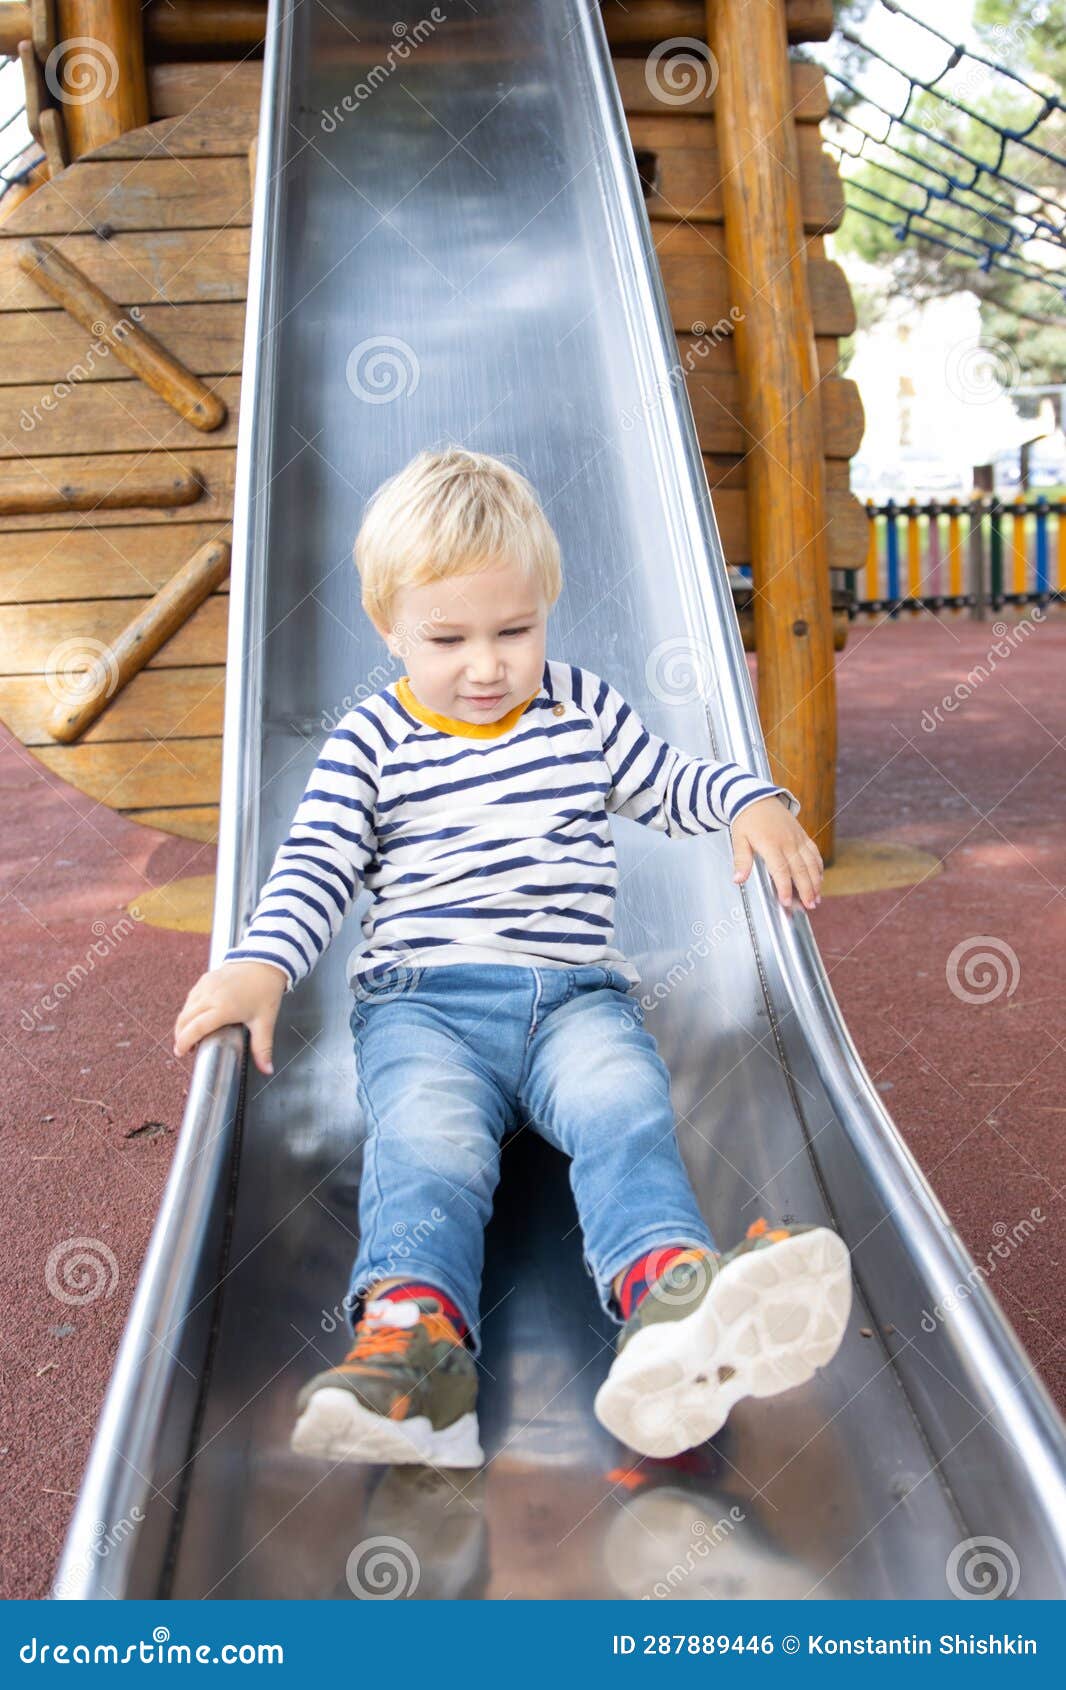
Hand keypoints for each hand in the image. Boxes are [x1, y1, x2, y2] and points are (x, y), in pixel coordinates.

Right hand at [173, 960, 286, 1074]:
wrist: (268, 960)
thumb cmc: (266, 990)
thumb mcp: (265, 1021)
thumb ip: (263, 1047)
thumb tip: (267, 1069)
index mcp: (223, 1008)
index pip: (196, 1028)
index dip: (184, 1042)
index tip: (181, 1052)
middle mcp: (210, 996)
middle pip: (185, 1019)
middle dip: (180, 1035)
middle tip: (183, 1049)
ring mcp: (206, 985)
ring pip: (186, 1008)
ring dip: (183, 1023)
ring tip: (189, 1035)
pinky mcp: (206, 978)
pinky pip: (191, 997)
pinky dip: (189, 1010)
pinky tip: (195, 1017)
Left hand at [730, 797, 822, 913]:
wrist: (757, 797)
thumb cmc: (747, 820)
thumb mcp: (738, 839)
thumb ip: (741, 861)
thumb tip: (738, 879)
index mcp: (770, 844)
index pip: (780, 870)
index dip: (785, 887)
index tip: (786, 901)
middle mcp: (787, 842)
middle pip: (800, 869)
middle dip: (806, 890)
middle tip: (810, 905)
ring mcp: (797, 838)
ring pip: (811, 862)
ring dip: (816, 881)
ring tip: (817, 898)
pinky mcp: (802, 835)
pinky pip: (814, 852)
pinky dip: (819, 866)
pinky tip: (819, 878)